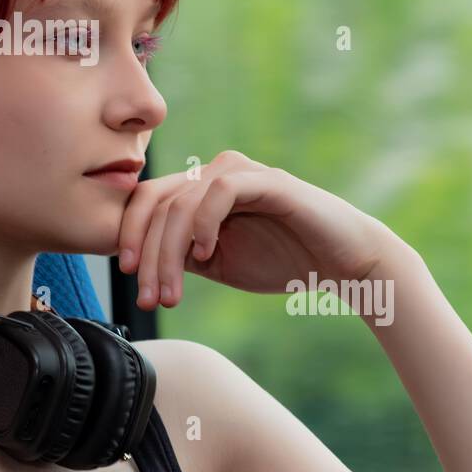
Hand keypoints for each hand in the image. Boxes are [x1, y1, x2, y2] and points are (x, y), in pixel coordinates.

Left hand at [116, 150, 402, 309]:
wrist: (342, 262)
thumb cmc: (282, 259)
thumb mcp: (219, 263)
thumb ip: (181, 254)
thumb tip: (138, 262)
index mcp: (200, 190)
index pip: (149, 202)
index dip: (130, 237)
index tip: (129, 278)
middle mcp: (214, 172)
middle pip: (158, 202)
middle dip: (147, 255)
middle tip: (148, 299)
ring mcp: (240, 172)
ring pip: (182, 201)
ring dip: (169, 252)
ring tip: (173, 293)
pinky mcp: (265, 179)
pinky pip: (220, 190)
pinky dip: (204, 223)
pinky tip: (206, 255)